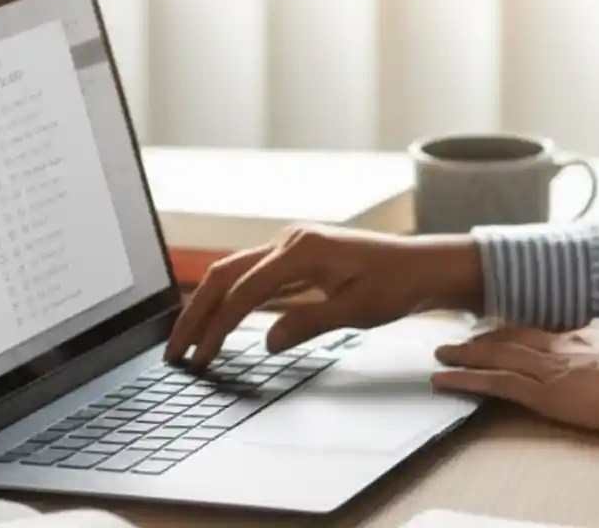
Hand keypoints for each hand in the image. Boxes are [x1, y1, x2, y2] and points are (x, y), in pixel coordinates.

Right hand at [164, 225, 483, 368]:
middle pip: (225, 275)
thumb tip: (265, 342)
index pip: (244, 291)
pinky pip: (252, 275)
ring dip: (208, 306)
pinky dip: (229, 298)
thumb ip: (307, 324)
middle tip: (174, 352)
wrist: (424, 265)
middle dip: (196, 314)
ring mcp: (291, 245)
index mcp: (302, 249)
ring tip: (186, 341)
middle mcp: (290, 240)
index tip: (201, 358)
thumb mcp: (356, 311)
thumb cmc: (397, 285)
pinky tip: (217, 321)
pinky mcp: (296, 255)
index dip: (217, 327)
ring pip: (234, 273)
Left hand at [433, 320, 598, 434]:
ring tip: (441, 353)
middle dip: (483, 338)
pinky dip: (467, 379)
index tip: (496, 329)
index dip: (513, 330)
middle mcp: (560, 346)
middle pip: (512, 337)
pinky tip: (445, 379)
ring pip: (497, 355)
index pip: (539, 329)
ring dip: (466, 354)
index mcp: (583, 335)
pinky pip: (497, 383)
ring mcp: (549, 369)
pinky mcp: (543, 393)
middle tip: (459, 338)